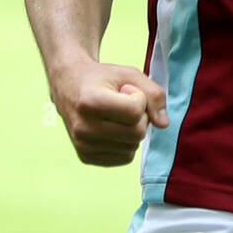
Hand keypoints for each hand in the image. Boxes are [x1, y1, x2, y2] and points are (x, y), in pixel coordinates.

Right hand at [50, 58, 169, 165]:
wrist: (69, 86)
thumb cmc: (103, 78)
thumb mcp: (130, 75)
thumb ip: (153, 94)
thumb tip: (163, 124)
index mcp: (90, 102)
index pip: (134, 112)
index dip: (139, 98)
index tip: (126, 90)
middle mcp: (82, 127)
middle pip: (136, 133)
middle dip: (140, 117)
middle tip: (125, 104)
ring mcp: (82, 145)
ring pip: (132, 147)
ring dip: (133, 130)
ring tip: (116, 115)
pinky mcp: (85, 157)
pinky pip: (125, 158)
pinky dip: (126, 143)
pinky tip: (113, 128)